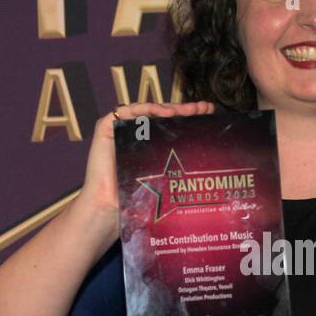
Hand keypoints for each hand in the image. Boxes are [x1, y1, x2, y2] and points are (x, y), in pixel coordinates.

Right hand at [79, 99, 216, 234]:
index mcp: (149, 143)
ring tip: (186, 110)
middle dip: (184, 110)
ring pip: (146, 111)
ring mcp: (120, 129)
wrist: (111, 208)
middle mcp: (135, 134)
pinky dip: (144, 109)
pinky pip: (125, 112)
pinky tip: (162, 113)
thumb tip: (209, 160)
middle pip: (161, 116)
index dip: (189, 117)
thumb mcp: (165, 177)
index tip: (209, 112)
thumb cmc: (137, 198)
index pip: (171, 125)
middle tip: (203, 108)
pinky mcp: (105, 128)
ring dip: (168, 108)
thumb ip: (179, 165)